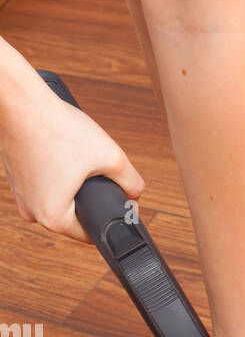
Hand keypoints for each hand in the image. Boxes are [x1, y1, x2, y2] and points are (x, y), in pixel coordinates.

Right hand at [0, 76, 143, 241]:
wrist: (20, 102)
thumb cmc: (55, 127)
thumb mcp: (108, 156)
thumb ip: (131, 182)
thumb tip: (136, 195)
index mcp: (53, 218)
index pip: (90, 234)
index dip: (111, 218)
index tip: (120, 201)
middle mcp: (33, 212)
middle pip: (75, 216)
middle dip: (93, 199)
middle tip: (100, 172)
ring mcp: (21, 196)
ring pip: (59, 199)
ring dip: (74, 186)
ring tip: (79, 160)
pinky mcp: (16, 179)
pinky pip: (44, 185)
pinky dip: (56, 174)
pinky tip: (62, 155)